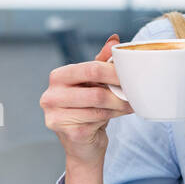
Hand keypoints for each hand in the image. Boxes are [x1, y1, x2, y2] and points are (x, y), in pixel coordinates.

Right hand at [40, 33, 132, 167]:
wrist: (82, 144)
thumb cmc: (87, 108)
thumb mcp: (93, 83)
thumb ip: (101, 62)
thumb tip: (114, 39)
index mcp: (57, 77)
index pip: (89, 69)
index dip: (113, 72)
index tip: (129, 74)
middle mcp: (51, 96)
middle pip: (95, 91)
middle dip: (118, 93)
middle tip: (133, 93)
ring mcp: (56, 116)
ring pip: (99, 108)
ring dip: (119, 106)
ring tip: (129, 104)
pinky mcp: (68, 132)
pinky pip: (98, 121)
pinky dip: (113, 117)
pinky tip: (118, 115)